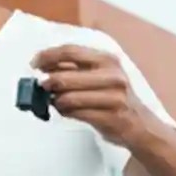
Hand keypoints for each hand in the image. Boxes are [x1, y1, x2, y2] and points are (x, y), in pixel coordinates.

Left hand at [31, 44, 149, 146]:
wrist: (140, 124)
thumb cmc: (114, 97)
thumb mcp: (100, 74)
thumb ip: (74, 68)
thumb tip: (44, 66)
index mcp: (107, 60)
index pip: (70, 51)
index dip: (47, 56)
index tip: (34, 64)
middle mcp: (112, 76)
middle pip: (65, 75)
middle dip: (47, 82)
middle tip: (41, 87)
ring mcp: (112, 97)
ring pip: (67, 97)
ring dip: (55, 101)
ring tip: (55, 101)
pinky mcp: (109, 117)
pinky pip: (75, 113)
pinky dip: (65, 112)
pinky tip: (66, 111)